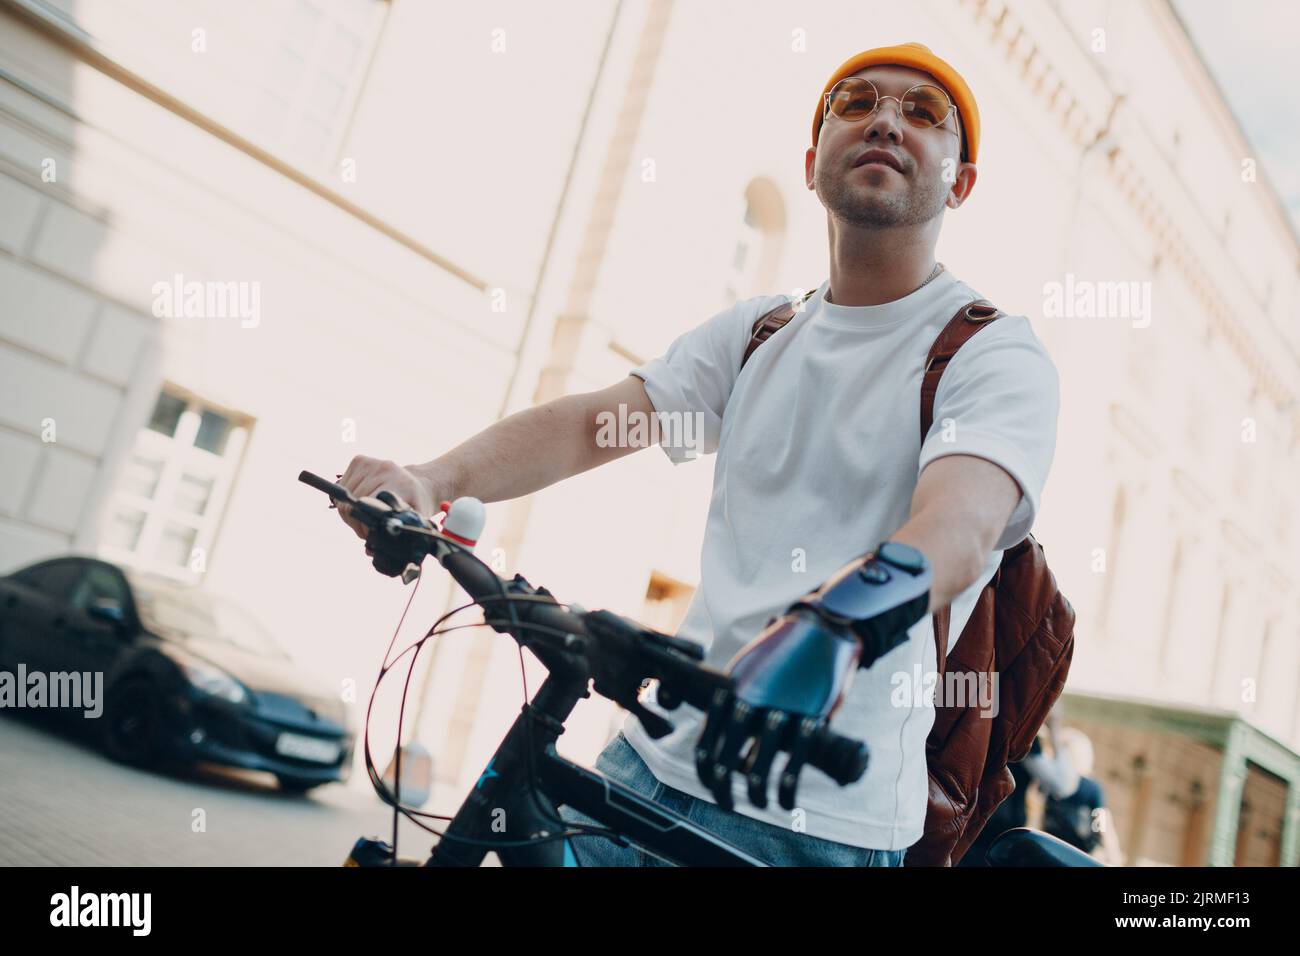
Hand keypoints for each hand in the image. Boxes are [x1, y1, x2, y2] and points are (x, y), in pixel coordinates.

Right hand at [335, 456, 440, 539]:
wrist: (419, 484)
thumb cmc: (415, 508)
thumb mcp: (413, 524)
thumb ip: (396, 538)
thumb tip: (370, 551)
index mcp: (401, 484)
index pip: (368, 506)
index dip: (364, 525)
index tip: (371, 534)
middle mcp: (385, 469)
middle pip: (352, 504)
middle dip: (357, 523)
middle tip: (370, 528)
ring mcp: (370, 463)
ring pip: (343, 498)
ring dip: (351, 513)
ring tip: (367, 515)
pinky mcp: (359, 460)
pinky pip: (341, 487)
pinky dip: (346, 500)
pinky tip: (361, 502)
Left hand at [695, 611, 860, 811]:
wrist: (823, 628)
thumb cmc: (787, 652)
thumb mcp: (753, 669)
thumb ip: (739, 698)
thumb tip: (731, 729)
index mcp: (731, 693)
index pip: (706, 741)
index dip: (706, 771)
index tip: (714, 785)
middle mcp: (748, 704)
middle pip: (723, 760)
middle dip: (721, 791)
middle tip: (728, 805)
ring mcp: (776, 712)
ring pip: (755, 769)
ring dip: (755, 796)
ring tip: (760, 805)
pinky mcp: (806, 718)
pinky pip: (792, 764)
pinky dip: (787, 789)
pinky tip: (788, 802)